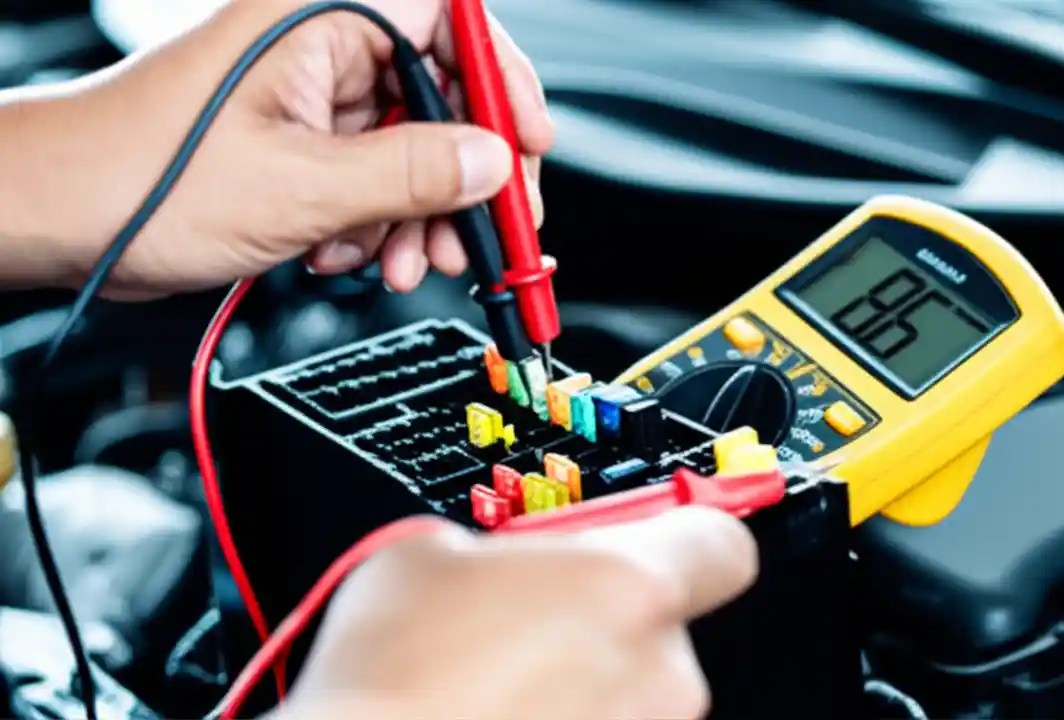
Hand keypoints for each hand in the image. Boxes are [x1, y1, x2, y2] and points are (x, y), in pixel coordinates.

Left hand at [0, 0, 552, 298]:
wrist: (64, 216)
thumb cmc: (141, 176)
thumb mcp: (299, 185)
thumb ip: (410, 173)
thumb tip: (492, 163)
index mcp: (321, 13)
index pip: (452, 20)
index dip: (504, 80)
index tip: (530, 142)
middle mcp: (323, 40)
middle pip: (444, 92)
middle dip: (464, 174)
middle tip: (486, 230)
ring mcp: (313, 89)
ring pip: (414, 142)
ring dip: (420, 212)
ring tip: (407, 262)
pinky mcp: (303, 135)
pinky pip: (375, 171)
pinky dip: (378, 221)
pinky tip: (350, 254)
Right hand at [279, 508, 757, 719]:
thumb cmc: (390, 682)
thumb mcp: (426, 554)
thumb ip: (500, 547)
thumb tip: (499, 561)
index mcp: (625, 586)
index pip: (721, 542)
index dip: (690, 535)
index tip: (662, 533)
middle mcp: (657, 673)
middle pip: (659, 625)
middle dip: (602, 619)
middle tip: (527, 621)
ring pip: (632, 692)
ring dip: (583, 682)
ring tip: (495, 686)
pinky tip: (500, 717)